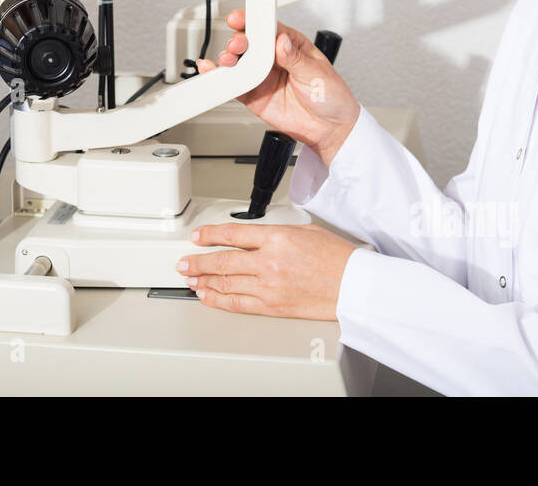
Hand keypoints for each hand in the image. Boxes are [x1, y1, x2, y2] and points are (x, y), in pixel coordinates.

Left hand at [177, 223, 358, 319]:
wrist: (354, 285)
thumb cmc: (337, 257)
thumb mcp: (304, 230)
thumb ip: (275, 233)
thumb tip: (254, 237)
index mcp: (277, 237)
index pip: (233, 233)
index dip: (209, 235)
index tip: (197, 237)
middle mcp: (269, 262)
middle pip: (222, 260)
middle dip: (198, 261)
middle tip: (184, 262)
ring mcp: (269, 286)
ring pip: (226, 282)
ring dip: (204, 280)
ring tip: (191, 279)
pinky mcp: (272, 306)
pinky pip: (238, 303)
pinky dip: (219, 299)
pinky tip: (208, 296)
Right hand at [195, 8, 358, 162]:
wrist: (329, 130)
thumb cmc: (331, 96)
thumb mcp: (317, 73)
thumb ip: (295, 58)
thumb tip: (281, 42)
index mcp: (291, 45)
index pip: (269, 28)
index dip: (254, 21)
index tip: (241, 18)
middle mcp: (274, 59)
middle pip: (250, 43)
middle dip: (239, 41)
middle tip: (237, 45)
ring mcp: (262, 77)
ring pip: (239, 62)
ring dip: (228, 58)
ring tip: (227, 59)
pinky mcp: (254, 95)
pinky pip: (234, 85)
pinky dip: (221, 79)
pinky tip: (212, 71)